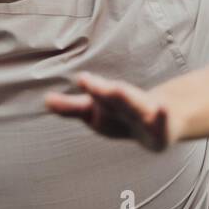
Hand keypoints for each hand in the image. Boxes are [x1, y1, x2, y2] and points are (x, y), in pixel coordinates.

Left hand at [45, 73, 177, 151]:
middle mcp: (128, 103)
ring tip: (117, 89)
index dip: (91, 88)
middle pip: (114, 96)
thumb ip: (71, 107)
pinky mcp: (161, 129)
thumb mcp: (95, 112)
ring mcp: (146, 114)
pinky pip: (162, 123)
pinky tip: (163, 109)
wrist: (164, 119)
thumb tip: (45, 100)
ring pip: (135, 105)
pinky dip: (162, 116)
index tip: (81, 78)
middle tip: (86, 80)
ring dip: (127, 97)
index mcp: (110, 101)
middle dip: (101, 90)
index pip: (97, 95)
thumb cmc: (122, 114)